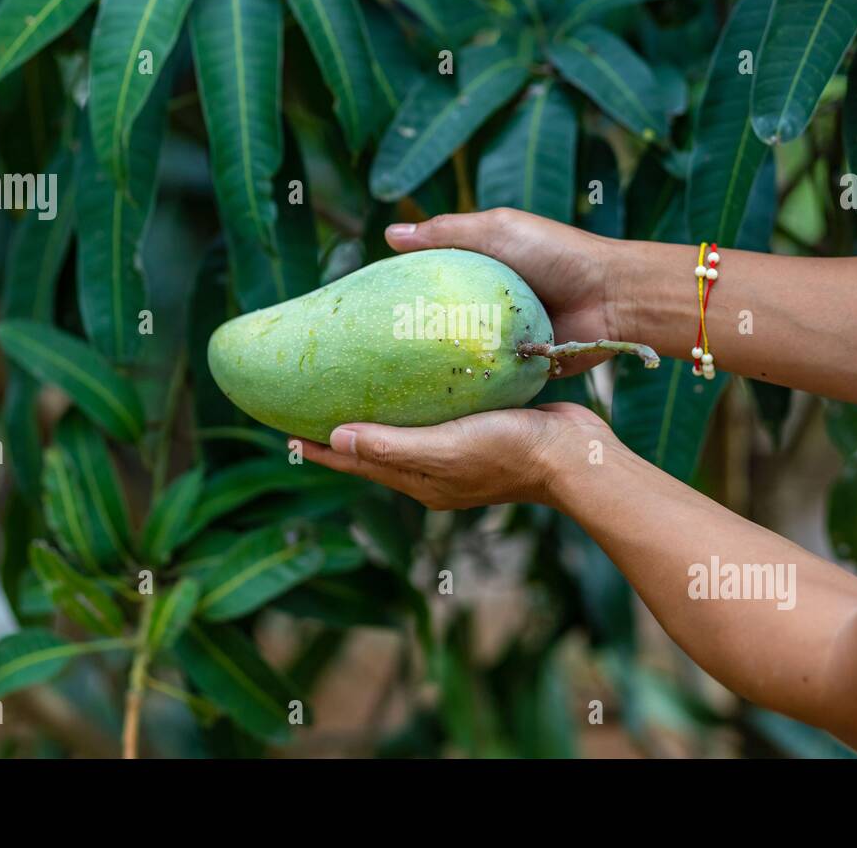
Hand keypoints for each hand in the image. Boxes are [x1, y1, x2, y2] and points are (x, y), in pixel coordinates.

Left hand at [298, 402, 612, 509]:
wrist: (576, 456)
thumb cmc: (511, 452)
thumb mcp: (446, 449)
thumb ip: (392, 445)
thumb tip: (334, 439)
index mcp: (421, 480)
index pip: (355, 463)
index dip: (318, 448)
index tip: (281, 431)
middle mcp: (434, 470)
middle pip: (373, 450)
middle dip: (338, 433)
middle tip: (305, 405)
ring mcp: (459, 451)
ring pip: (403, 431)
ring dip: (376, 415)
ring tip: (352, 387)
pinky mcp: (482, 428)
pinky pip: (435, 414)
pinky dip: (414, 399)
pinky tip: (415, 375)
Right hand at [385, 207, 623, 375]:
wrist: (610, 297)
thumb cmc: (556, 254)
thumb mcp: (497, 230)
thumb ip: (446, 231)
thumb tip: (389, 233)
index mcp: (481, 273)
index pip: (429, 284)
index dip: (398, 293)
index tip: (363, 305)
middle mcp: (487, 309)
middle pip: (437, 324)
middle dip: (407, 337)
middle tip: (365, 352)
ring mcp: (501, 342)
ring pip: (457, 357)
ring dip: (432, 367)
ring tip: (386, 381)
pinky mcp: (517, 371)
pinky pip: (485, 382)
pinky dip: (465, 387)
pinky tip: (428, 401)